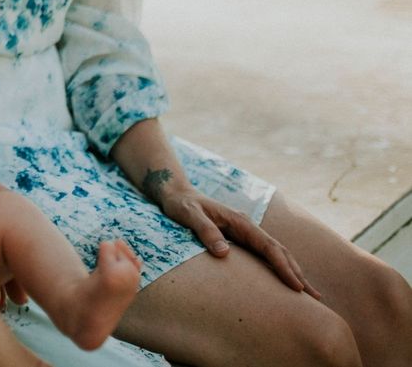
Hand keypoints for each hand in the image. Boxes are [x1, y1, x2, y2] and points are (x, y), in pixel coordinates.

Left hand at [155, 184, 320, 298]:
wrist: (177, 194)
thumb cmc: (182, 205)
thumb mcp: (189, 215)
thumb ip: (206, 231)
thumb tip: (224, 253)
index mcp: (240, 222)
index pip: (268, 246)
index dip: (284, 267)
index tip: (297, 286)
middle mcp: (248, 227)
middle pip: (279, 250)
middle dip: (297, 272)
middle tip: (315, 297)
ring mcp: (246, 233)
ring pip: (275, 253)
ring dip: (292, 271)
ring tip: (308, 293)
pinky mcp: (241, 238)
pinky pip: (264, 255)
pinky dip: (278, 267)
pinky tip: (284, 280)